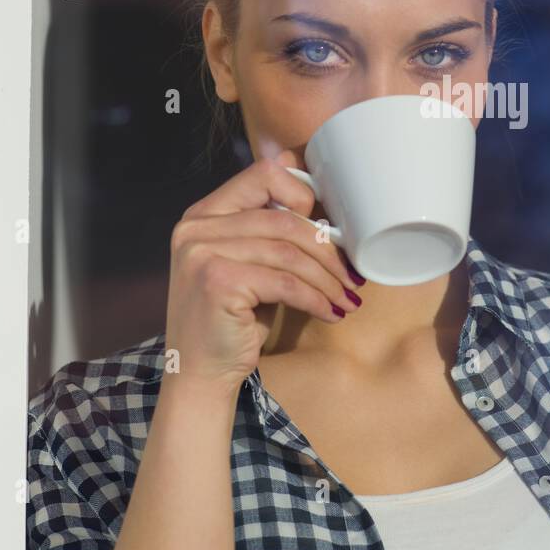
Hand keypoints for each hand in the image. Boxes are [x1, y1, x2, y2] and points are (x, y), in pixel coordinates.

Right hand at [163, 154, 360, 393]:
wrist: (198, 374)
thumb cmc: (232, 320)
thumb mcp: (249, 266)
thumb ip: (269, 230)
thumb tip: (312, 189)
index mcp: (203, 214)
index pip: (264, 175)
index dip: (304, 196)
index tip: (329, 230)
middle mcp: (196, 227)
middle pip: (284, 220)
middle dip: (328, 250)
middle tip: (352, 275)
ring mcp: (202, 253)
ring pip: (289, 253)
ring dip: (327, 279)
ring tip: (346, 298)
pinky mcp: (217, 282)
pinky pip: (286, 283)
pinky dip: (316, 299)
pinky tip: (329, 312)